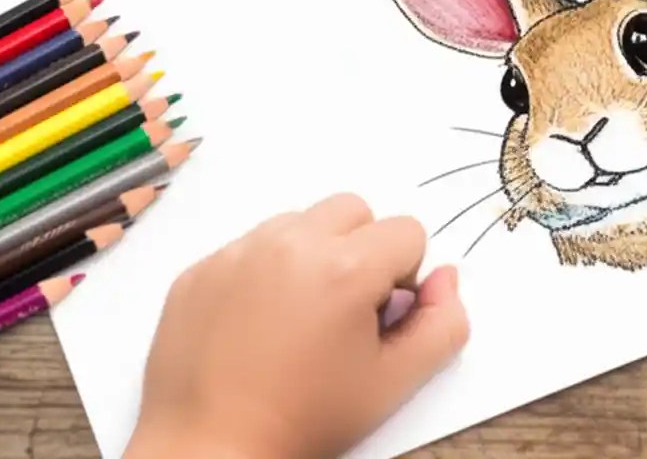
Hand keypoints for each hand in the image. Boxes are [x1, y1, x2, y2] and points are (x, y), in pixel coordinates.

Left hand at [124, 193, 469, 458]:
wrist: (211, 448)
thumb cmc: (304, 420)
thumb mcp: (394, 384)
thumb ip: (442, 325)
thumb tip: (445, 278)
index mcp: (345, 268)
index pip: (407, 231)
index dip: (404, 277)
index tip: (378, 318)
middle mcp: (290, 244)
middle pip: (353, 210)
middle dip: (362, 250)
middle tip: (344, 311)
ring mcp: (238, 253)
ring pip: (299, 222)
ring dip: (312, 255)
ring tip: (300, 317)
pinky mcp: (200, 269)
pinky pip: (249, 246)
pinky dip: (264, 272)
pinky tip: (258, 325)